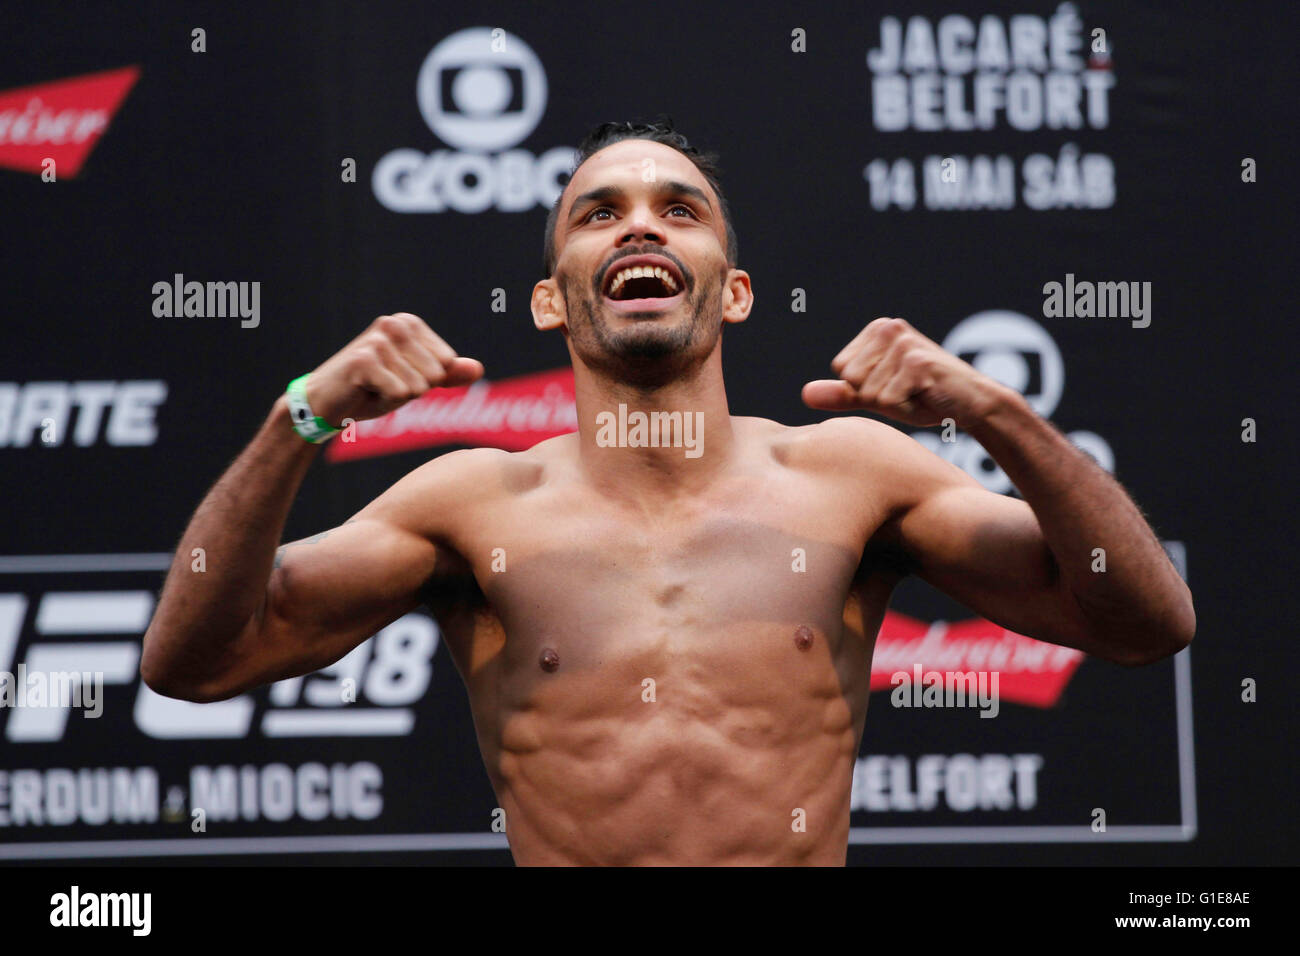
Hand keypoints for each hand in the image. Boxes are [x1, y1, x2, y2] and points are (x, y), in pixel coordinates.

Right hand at [305, 313, 483, 424]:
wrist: (327, 402)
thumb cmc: (373, 389)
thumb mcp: (416, 381)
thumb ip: (448, 374)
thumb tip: (478, 369)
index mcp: (409, 323)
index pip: (446, 363)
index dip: (425, 380)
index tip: (398, 376)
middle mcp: (394, 325)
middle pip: (435, 374)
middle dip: (413, 389)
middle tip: (384, 384)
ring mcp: (378, 340)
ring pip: (418, 386)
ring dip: (397, 396)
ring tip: (374, 388)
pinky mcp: (364, 360)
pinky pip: (400, 393)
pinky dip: (385, 401)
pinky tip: (365, 392)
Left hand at [802, 317, 1008, 427]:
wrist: (972, 404)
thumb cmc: (925, 398)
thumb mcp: (877, 396)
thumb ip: (842, 393)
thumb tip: (804, 394)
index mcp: (876, 329)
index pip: (842, 370)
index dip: (866, 389)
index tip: (895, 385)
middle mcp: (889, 327)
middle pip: (852, 380)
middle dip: (878, 396)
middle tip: (909, 391)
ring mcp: (903, 343)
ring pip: (868, 392)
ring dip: (894, 404)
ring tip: (919, 393)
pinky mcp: (916, 361)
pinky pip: (886, 400)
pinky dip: (906, 409)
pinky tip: (927, 396)